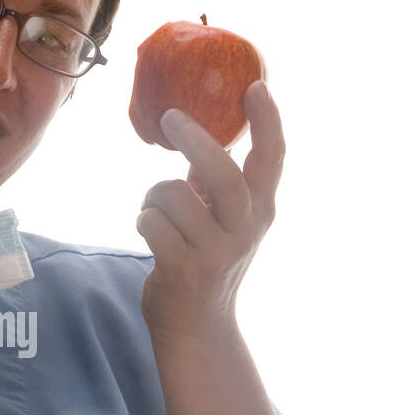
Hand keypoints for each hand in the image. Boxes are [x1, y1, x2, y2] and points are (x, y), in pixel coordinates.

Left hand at [136, 80, 284, 342]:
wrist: (197, 327)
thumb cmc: (206, 262)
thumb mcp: (225, 222)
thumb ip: (216, 184)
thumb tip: (199, 131)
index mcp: (259, 211)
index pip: (272, 159)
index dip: (267, 120)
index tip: (254, 87)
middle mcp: (243, 229)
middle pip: (221, 172)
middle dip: (193, 140)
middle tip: (171, 117)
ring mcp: (214, 251)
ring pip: (171, 193)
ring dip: (153, 196)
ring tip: (156, 212)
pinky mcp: (183, 268)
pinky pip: (150, 221)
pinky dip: (143, 220)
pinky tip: (151, 236)